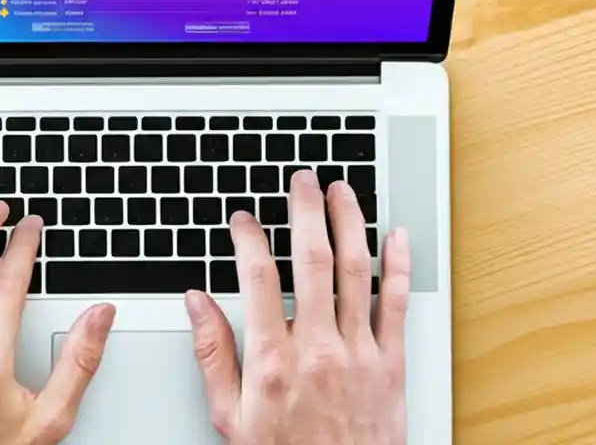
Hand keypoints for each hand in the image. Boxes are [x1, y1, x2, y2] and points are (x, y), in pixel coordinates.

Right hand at [185, 171, 411, 444]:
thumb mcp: (230, 415)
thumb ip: (212, 354)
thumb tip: (197, 304)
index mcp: (273, 359)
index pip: (258, 278)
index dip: (249, 239)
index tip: (244, 220)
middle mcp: (317, 349)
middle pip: (312, 261)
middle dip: (305, 212)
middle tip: (301, 181)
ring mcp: (358, 353)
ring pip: (355, 272)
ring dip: (349, 223)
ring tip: (342, 192)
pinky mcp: (391, 364)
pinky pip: (396, 305)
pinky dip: (398, 266)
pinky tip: (396, 237)